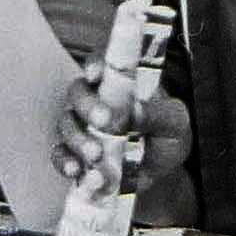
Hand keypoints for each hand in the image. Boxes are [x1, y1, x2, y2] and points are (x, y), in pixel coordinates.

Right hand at [54, 60, 190, 191]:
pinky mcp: (76, 154)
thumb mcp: (174, 120)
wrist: (164, 169)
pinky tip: (78, 170)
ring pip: (67, 124)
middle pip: (78, 92)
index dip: (95, 65)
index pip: (101, 65)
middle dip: (88, 106)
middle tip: (104, 121)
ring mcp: (82, 127)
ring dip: (78, 138)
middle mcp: (94, 99)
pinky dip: (66, 162)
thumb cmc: (167, 132)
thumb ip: (158, 113)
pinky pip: (61, 155)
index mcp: (117, 82)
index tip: (96, 74)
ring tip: (96, 154)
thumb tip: (137, 111)